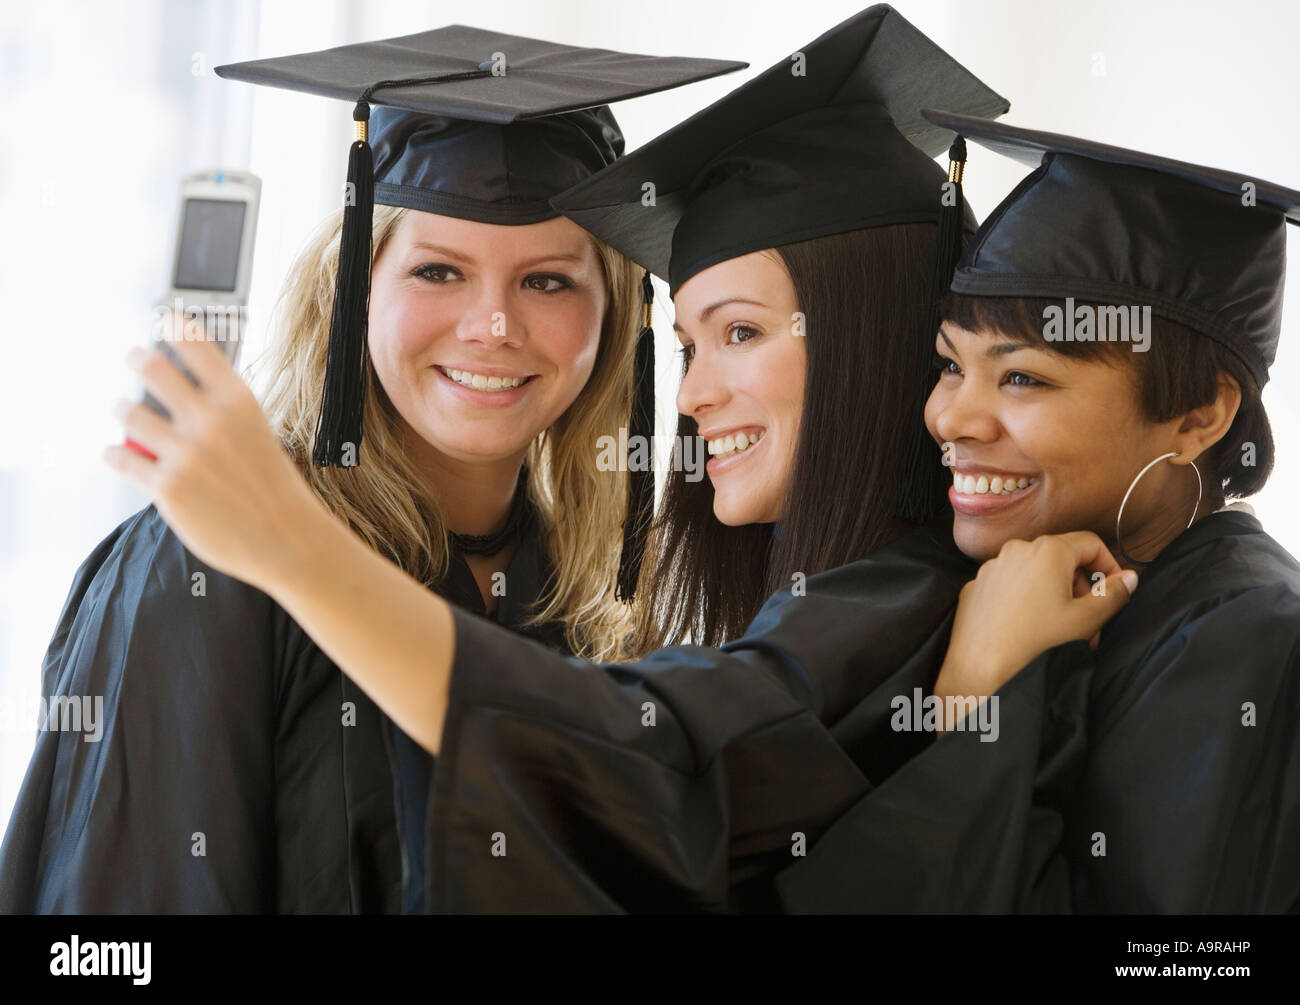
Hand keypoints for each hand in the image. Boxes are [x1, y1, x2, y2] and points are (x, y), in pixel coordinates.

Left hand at [105, 332, 327, 593]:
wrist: (288, 540)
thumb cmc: (276, 490)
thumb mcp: (258, 435)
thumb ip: (222, 414)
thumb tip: (179, 401)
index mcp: (238, 401)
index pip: (197, 346)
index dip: (176, 327)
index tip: (165, 320)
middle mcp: (209, 420)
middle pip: (152, 367)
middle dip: (138, 358)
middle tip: (134, 357)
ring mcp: (185, 454)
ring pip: (129, 413)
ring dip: (124, 410)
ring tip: (124, 411)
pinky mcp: (165, 487)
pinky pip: (122, 459)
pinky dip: (115, 455)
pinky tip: (115, 454)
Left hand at [935, 531, 1137, 727]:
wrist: (981, 670)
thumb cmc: (1037, 643)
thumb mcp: (1087, 620)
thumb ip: (1113, 594)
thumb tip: (1129, 577)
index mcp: (1047, 550)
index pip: (1090, 543)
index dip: (1109, 566)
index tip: (1116, 591)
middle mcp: (1015, 550)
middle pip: (1061, 559)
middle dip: (1081, 589)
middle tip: (1092, 623)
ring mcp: (991, 568)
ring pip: (1034, 575)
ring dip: (1055, 597)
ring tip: (1063, 633)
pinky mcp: (975, 588)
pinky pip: (1009, 587)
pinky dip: (1025, 601)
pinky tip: (1029, 630)